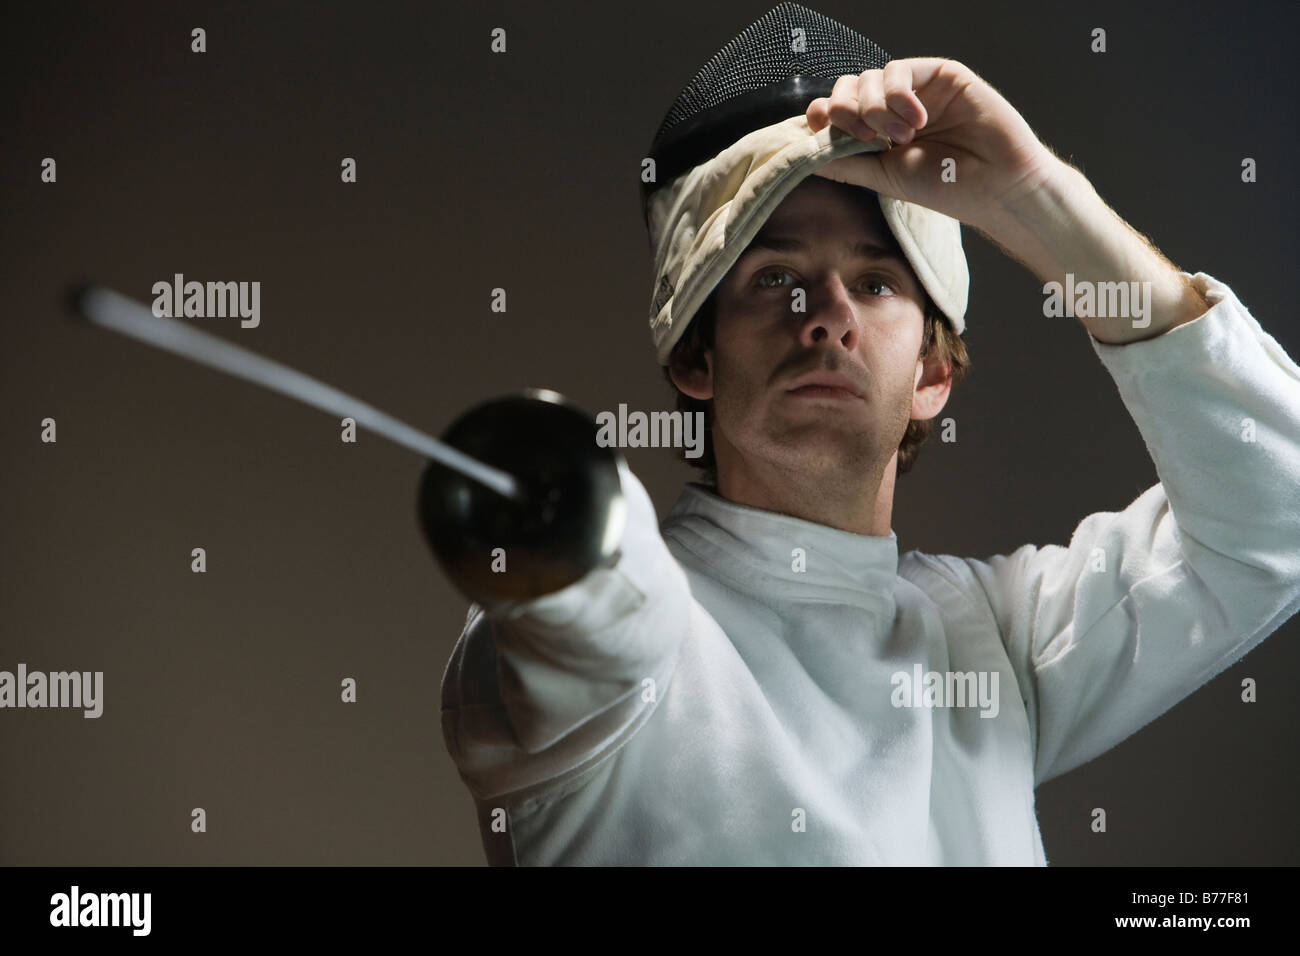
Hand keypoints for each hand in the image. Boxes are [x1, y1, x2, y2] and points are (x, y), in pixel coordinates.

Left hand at [805, 58, 1058, 232]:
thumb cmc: (947, 187)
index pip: (837, 112)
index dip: (822, 112)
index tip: (817, 123)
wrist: (996, 185)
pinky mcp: (938, 75)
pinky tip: (916, 121)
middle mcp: (892, 110)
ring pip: (869, 76)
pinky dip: (898, 94)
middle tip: (863, 134)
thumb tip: (803, 152)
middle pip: (847, 88)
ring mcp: (914, 91)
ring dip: (874, 106)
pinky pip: (900, 69)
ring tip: (901, 137)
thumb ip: (844, 162)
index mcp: (876, 135)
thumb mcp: (882, 178)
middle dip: (844, 108)